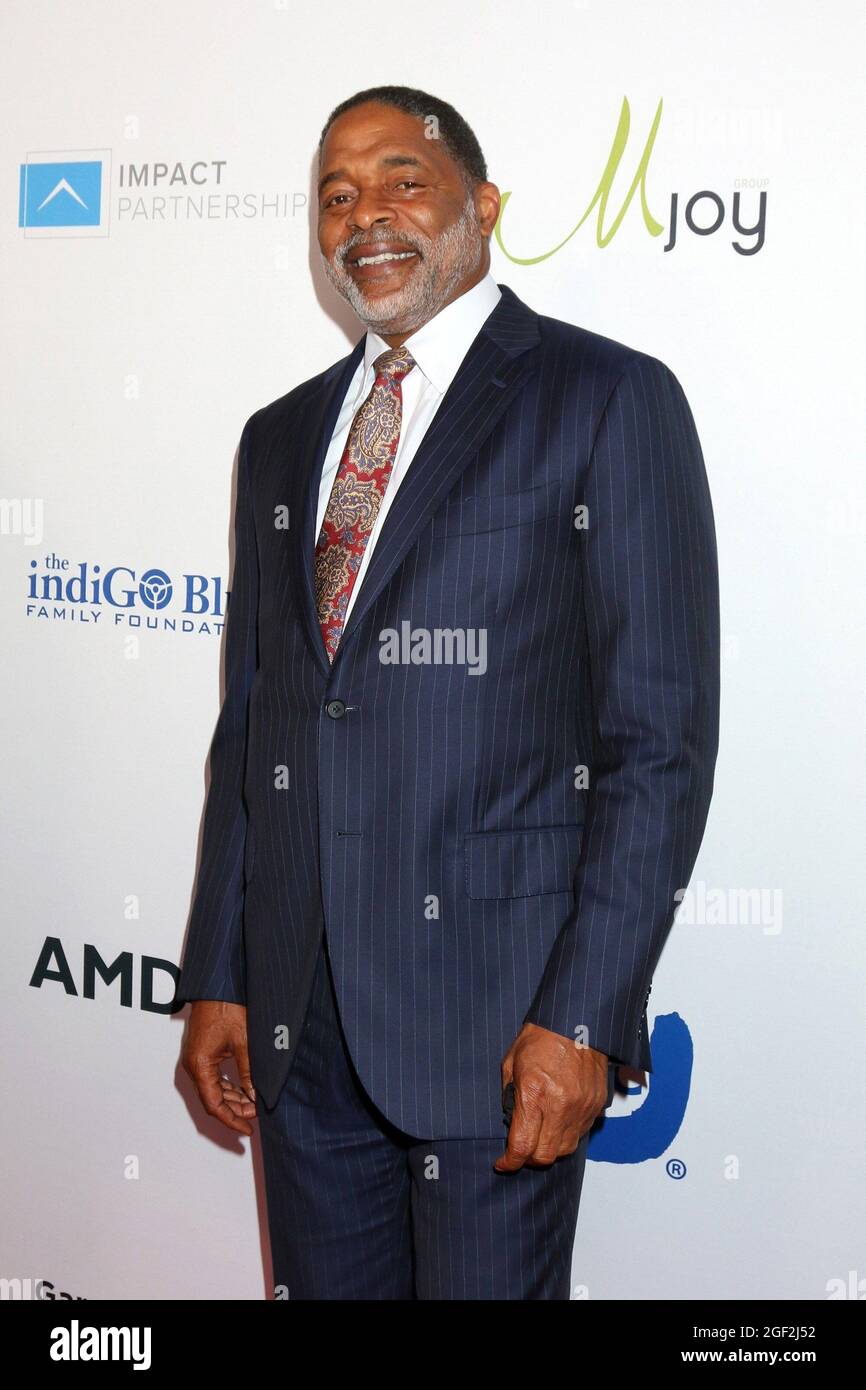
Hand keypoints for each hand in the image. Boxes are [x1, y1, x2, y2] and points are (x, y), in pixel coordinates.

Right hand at [182, 1000, 256, 1135]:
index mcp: (200, 1065)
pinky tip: (244, 1089)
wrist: (217, 986)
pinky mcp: (201, 1053)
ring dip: (233, 1098)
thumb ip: (249, 1073)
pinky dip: (229, 1086)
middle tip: (257, 1115)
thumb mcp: (244, 1043)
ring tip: (254, 1104)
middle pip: (213, 1099)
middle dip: (235, 1110)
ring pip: (213, 1090)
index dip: (231, 1120)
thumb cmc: (226, 1007)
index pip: (214, 1105)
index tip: (247, 1129)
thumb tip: (256, 1097)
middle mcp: (193, 1065)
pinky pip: (213, 1078)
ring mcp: (196, 1059)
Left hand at [494, 1023, 608, 1171]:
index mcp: (535, 1093)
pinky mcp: (596, 1105)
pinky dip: (567, 1134)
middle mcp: (560, 1105)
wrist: (576, 1021)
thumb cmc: (540, 1038)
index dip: (510, 1161)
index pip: (522, 1145)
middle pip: (545, 1156)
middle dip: (529, 1158)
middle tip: (521, 1148)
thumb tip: (510, 1121)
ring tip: (541, 1133)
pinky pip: (581, 1133)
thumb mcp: (511, 1063)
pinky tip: (558, 1120)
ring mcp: (582, 1107)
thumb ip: (509, 1095)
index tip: (504, 1163)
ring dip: (550, 1148)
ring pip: (565, 1149)